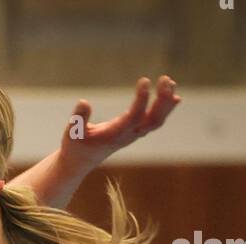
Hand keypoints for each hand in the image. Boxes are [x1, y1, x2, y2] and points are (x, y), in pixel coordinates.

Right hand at [60, 75, 181, 171]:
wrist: (79, 163)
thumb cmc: (75, 147)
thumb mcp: (71, 133)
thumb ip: (77, 119)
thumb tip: (84, 102)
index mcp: (114, 135)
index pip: (134, 117)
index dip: (142, 99)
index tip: (145, 80)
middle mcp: (127, 136)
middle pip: (152, 120)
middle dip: (162, 100)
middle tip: (166, 79)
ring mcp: (133, 135)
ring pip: (156, 121)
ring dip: (166, 103)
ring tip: (171, 82)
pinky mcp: (134, 132)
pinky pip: (154, 121)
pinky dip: (165, 108)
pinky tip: (173, 95)